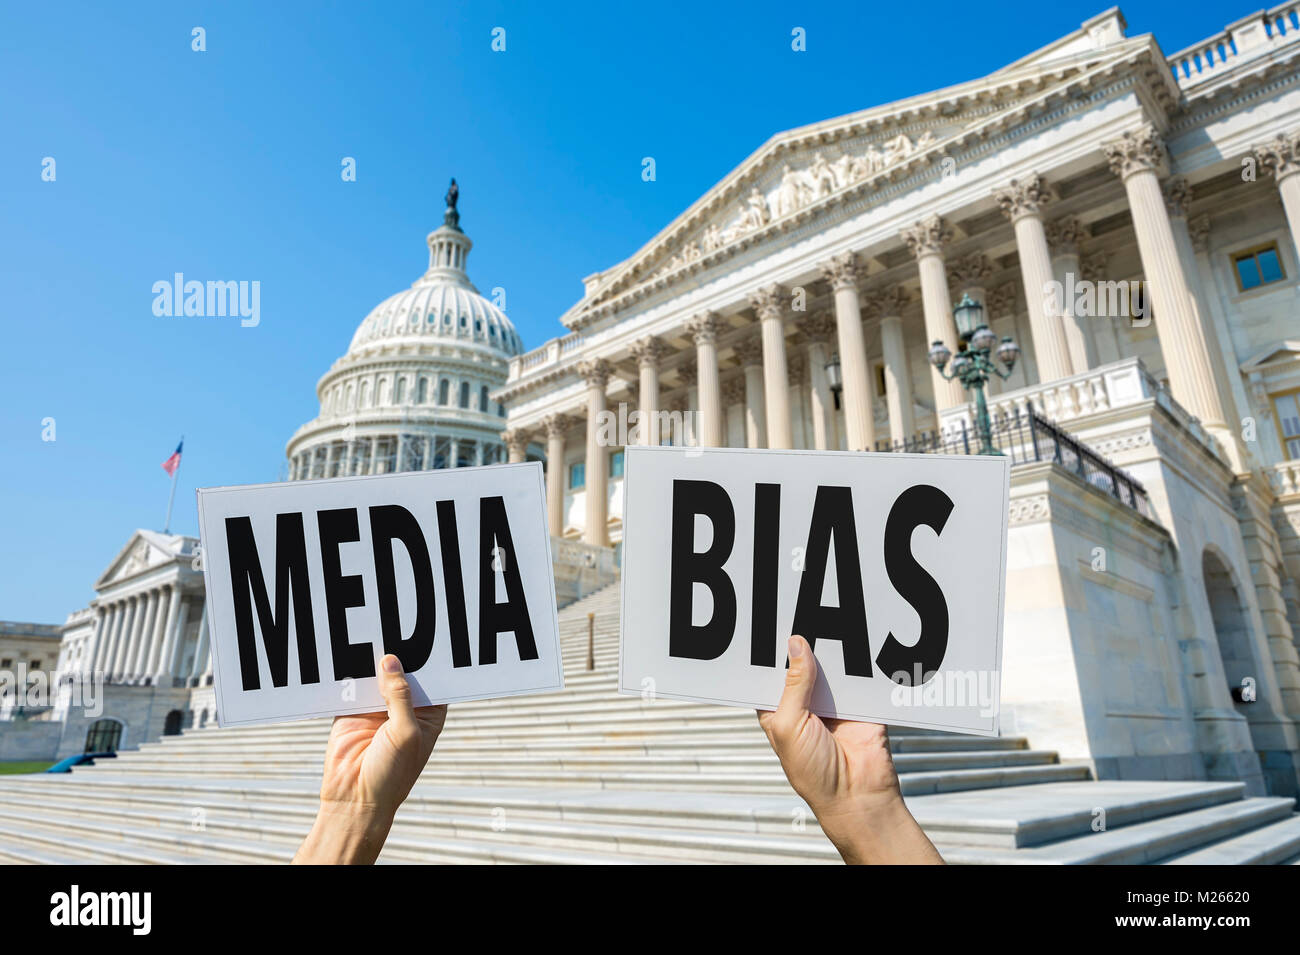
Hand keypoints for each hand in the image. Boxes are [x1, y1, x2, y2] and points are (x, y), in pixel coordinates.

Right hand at [293, 654, 446, 863]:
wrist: (353, 800)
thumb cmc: (391, 775)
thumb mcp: (405, 733)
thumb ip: (399, 696)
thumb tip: (391, 661)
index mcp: (428, 714)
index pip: (433, 680)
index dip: (432, 660)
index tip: (430, 634)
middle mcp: (404, 708)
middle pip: (404, 672)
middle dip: (400, 655)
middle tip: (395, 627)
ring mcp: (377, 708)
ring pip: (377, 675)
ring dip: (373, 661)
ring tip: (372, 633)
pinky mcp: (352, 710)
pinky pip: (351, 686)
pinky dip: (350, 672)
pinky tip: (348, 654)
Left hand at [757, 635, 942, 864]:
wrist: (858, 796)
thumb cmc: (814, 773)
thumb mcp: (790, 725)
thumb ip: (794, 685)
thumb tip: (795, 644)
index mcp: (779, 710)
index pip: (769, 674)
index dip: (768, 653)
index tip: (768, 624)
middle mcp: (805, 703)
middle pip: (802, 664)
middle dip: (803, 645)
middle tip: (800, 615)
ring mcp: (834, 701)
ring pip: (830, 666)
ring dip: (831, 651)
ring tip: (828, 623)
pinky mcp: (861, 702)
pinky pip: (859, 676)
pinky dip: (858, 662)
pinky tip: (855, 643)